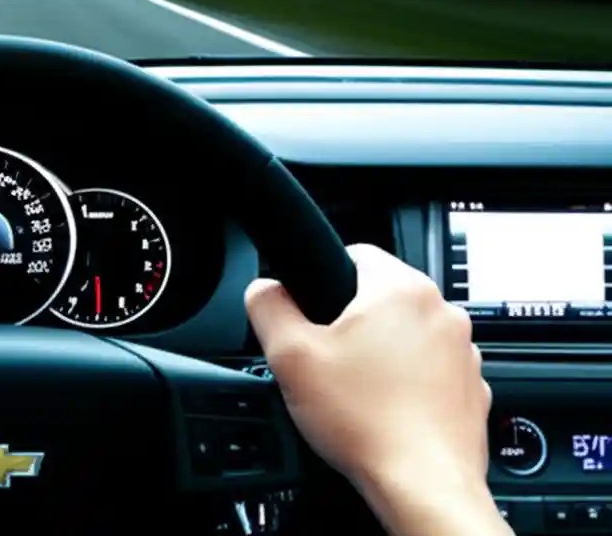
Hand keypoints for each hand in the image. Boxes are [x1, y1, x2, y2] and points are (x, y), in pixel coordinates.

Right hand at [245, 244, 506, 535]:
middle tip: (328, 362)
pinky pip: (430, 370)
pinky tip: (385, 409)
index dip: (321, 282)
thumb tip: (265, 289)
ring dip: (382, 354)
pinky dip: (408, 384)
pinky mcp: (471, 385)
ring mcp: (464, 350)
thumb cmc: (366, 422)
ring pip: (406, 335)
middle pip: (380, 297)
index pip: (354, 253)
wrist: (421, 484)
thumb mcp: (289, 356)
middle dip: (352, 324)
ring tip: (357, 391)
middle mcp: (442, 311)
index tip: (311, 317)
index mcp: (400, 289)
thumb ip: (267, 306)